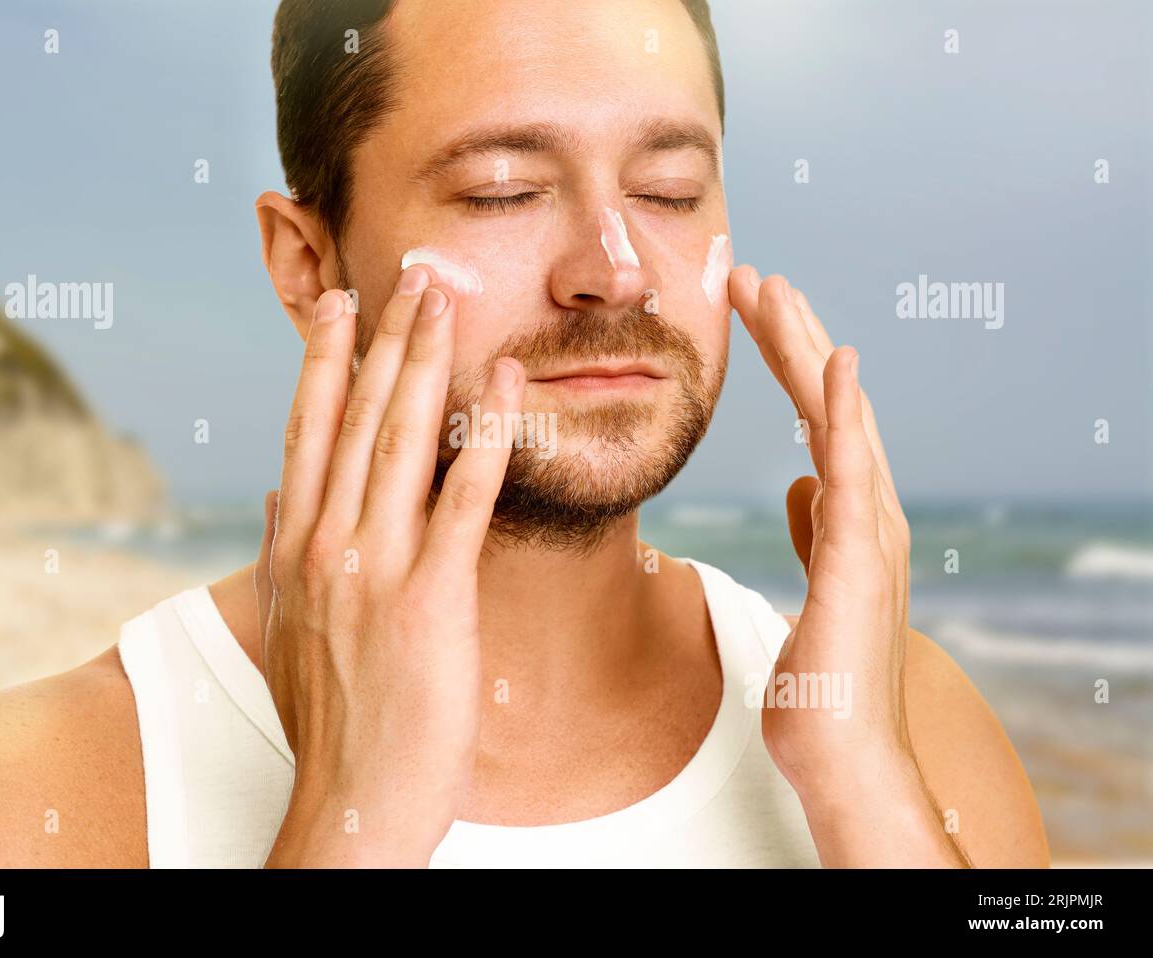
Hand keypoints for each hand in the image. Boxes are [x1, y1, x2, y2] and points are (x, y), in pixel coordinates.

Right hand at [255, 269, 524, 865]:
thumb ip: (281, 556)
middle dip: (387, 339)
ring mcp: (376, 566)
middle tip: (412, 274)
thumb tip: (278, 499)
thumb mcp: (285, 629)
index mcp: (295, 547)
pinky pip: (462, 497)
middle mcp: (327, 542)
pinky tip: (504, 383)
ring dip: (428, 360)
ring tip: (448, 299)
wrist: (351, 802)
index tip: (338, 306)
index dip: (324, 363)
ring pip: (402, 439)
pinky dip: (484, 433)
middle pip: (358, 418)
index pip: (307, 433)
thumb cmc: (331, 719)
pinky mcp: (430, 596)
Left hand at [728, 267, 913, 796]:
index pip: (815, 419)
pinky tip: (837, 364)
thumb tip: (802, 489)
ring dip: (810, 351)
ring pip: (841, 420)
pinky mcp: (860, 562)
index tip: (755, 313)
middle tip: (754, 276)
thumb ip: (814, 534)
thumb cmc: (823, 684)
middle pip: (829, 404)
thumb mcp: (809, 589)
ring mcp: (871, 535)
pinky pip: (854, 473)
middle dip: (793, 336)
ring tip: (777, 290)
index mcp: (849, 518)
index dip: (787, 362)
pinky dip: (846, 415)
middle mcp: (868, 515)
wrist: (842, 758)